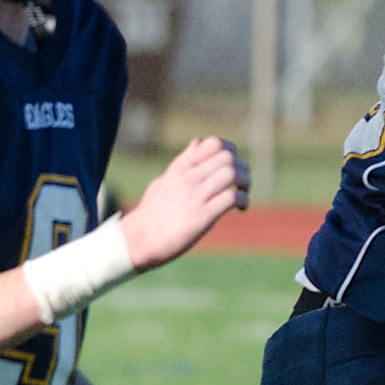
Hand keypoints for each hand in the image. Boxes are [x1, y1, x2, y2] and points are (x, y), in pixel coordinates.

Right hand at [122, 136, 249, 269]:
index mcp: (179, 168)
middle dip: (242, 167)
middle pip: (227, 157)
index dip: (230, 150)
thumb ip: (183, 162)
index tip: (233, 164)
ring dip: (246, 182)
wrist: (138, 241)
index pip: (212, 143)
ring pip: (232, 174)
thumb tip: (197, 142)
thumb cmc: (150, 214)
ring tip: (244, 193)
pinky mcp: (202, 216)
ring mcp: (195, 196)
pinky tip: (241, 208)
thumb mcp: (163, 180)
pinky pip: (232, 198)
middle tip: (242, 182)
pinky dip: (243, 200)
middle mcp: (188, 178)